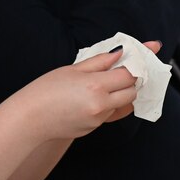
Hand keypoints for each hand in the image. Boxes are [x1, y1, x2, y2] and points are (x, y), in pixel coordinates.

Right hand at [20, 50, 138, 140]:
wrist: (30, 119)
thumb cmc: (45, 90)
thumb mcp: (72, 69)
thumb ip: (99, 61)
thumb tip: (120, 54)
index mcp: (95, 85)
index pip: (129, 74)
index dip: (139, 62)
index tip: (149, 51)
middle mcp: (101, 104)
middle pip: (132, 91)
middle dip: (132, 79)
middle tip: (125, 68)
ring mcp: (98, 119)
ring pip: (124, 104)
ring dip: (123, 93)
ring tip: (110, 83)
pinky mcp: (94, 129)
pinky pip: (111, 114)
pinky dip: (110, 105)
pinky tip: (95, 97)